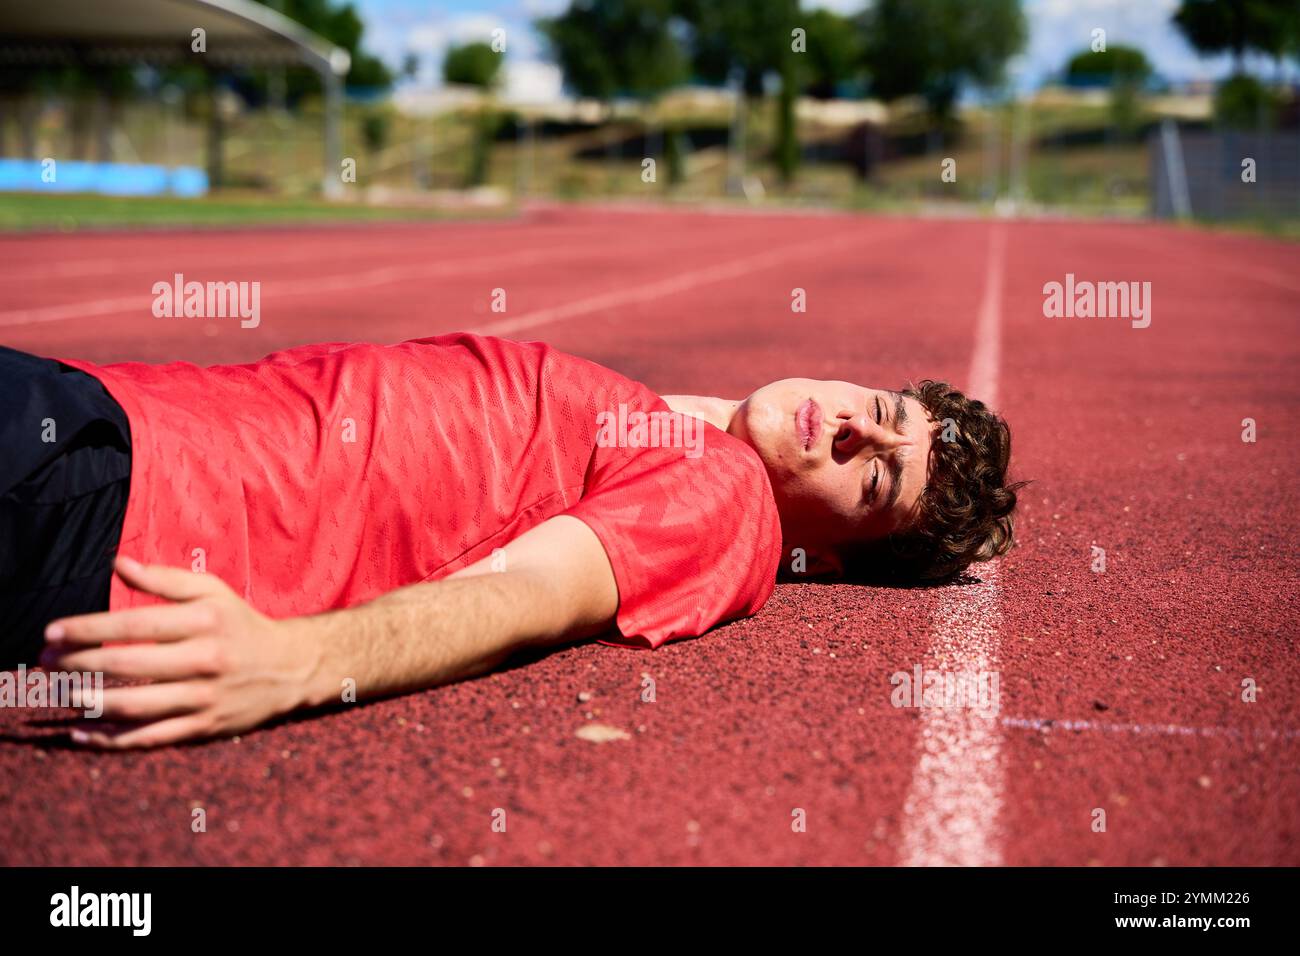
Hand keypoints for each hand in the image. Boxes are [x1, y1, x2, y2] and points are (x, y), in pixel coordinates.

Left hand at [40, 556, 315, 748]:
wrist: (291, 667)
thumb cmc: (242, 625)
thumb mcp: (213, 592)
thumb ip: (164, 579)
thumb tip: (117, 564)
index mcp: (205, 621)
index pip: (135, 624)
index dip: (89, 628)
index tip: (52, 632)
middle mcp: (205, 659)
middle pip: (129, 664)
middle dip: (78, 663)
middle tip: (45, 661)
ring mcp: (205, 697)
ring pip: (137, 705)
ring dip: (90, 701)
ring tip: (61, 692)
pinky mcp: (204, 727)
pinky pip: (151, 737)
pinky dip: (113, 739)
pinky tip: (83, 732)